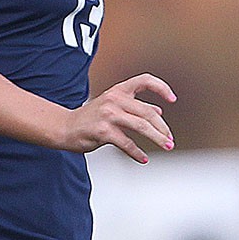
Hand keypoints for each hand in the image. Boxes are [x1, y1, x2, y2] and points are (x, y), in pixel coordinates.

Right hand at [61, 74, 176, 162]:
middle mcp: (115, 100)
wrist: (64, 128)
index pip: (145, 81)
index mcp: (118, 91)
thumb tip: (159, 111)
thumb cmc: (90, 118)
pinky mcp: (104, 132)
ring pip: (142, 126)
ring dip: (157, 138)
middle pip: (148, 112)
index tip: (173, 99)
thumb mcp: (112, 106)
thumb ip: (134, 107)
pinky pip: (127, 143)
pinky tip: (143, 158)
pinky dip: (137, 153)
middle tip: (170, 139)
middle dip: (163, 128)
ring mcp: (109, 115)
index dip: (161, 88)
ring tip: (166, 146)